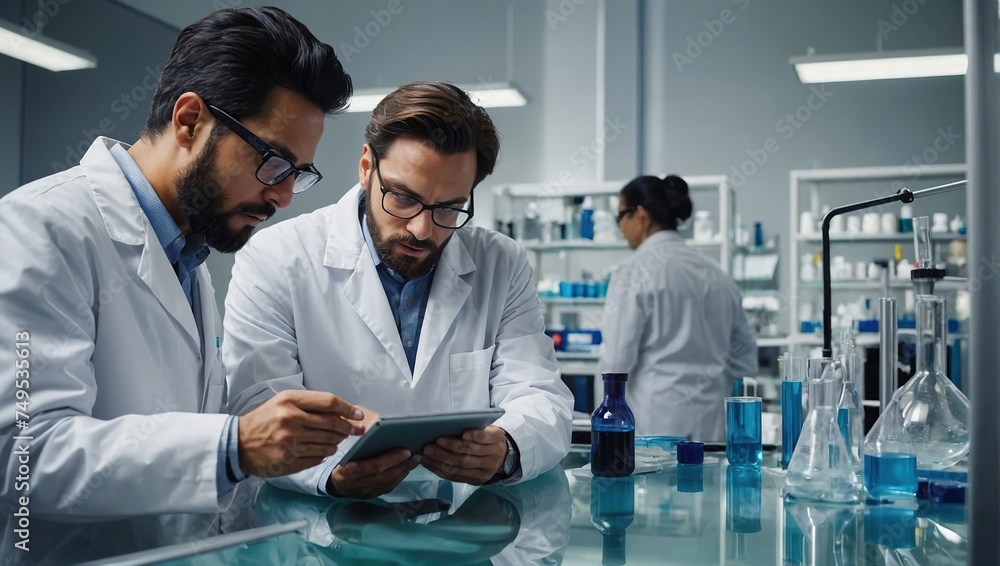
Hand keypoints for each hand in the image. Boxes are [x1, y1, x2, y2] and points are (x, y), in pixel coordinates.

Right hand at [238, 390, 363, 477]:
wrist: (238, 444)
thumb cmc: (265, 420)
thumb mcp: (283, 402)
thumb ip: (309, 404)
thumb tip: (340, 411)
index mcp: (289, 400)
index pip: (328, 402)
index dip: (348, 408)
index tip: (358, 414)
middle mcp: (290, 419)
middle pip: (331, 423)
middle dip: (348, 427)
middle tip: (357, 430)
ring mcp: (289, 441)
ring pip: (327, 442)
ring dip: (337, 442)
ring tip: (338, 439)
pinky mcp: (288, 459)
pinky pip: (317, 457)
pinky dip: (325, 453)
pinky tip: (324, 449)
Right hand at [327, 449, 421, 497]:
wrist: (339, 485)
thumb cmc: (344, 464)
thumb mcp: (346, 455)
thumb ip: (361, 449)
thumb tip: (381, 435)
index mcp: (351, 471)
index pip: (375, 466)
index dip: (391, 459)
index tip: (405, 450)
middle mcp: (361, 483)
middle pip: (386, 474)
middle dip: (403, 463)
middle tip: (416, 452)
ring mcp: (369, 491)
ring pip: (391, 480)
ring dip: (405, 469)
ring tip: (416, 458)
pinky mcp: (376, 494)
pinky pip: (391, 485)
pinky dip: (402, 475)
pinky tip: (409, 466)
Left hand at [420, 425, 508, 484]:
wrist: (498, 456)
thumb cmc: (485, 437)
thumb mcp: (484, 427)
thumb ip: (472, 426)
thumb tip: (446, 424)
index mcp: (496, 439)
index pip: (486, 437)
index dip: (476, 436)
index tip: (463, 433)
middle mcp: (493, 457)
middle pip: (468, 454)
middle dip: (448, 449)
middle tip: (430, 445)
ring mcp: (485, 472)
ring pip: (460, 467)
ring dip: (439, 460)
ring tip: (425, 454)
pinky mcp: (476, 481)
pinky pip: (455, 476)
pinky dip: (439, 469)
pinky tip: (428, 463)